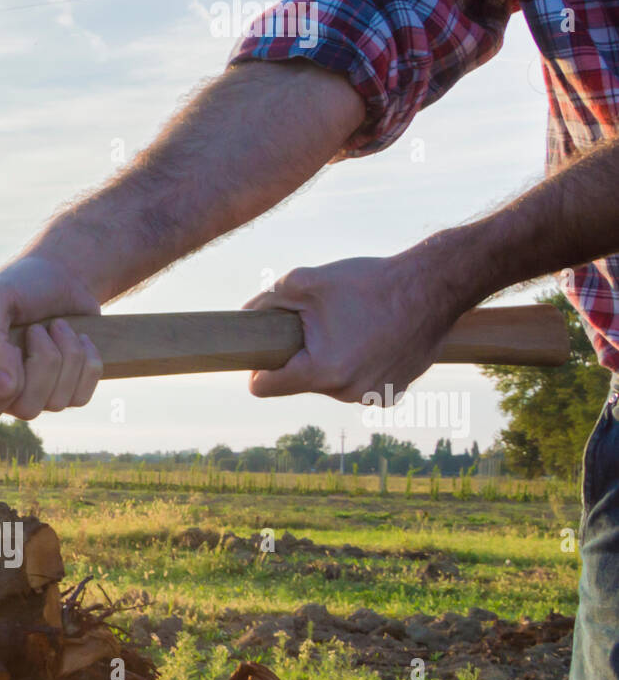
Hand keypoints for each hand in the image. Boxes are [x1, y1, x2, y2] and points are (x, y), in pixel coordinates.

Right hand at [0, 255, 103, 429]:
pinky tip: (78, 338)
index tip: (13, 344)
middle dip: (43, 363)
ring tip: (57, 326)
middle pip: (25, 410)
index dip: (3, 385)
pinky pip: (81, 398)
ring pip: (56, 403)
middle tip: (38, 329)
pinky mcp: (66, 393)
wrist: (59, 274)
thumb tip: (3, 388)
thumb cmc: (18, 285)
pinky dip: (87, 361)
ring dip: (66, 355)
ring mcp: (34, 396)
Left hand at [244, 253, 467, 402]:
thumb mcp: (306, 282)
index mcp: (321, 371)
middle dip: (302, 357)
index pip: (264, 388)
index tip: (264, 352)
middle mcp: (346, 393)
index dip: (258, 368)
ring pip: (330, 384)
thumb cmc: (368, 282)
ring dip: (331, 360)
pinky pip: (358, 385)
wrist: (435, 286)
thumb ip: (267, 301)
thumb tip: (244, 317)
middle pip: (300, 383)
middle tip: (322, 325)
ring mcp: (371, 398)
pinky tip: (375, 341)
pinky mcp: (391, 396)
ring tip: (354, 328)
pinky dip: (359, 367)